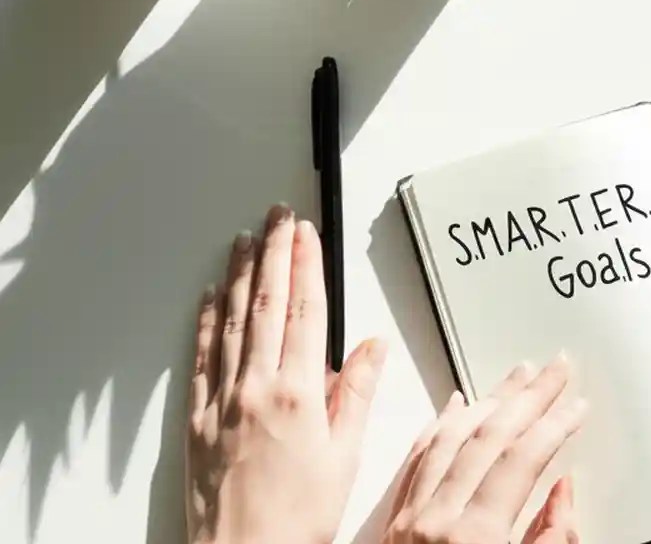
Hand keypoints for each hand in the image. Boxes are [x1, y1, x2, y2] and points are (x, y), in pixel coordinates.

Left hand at [186, 205, 387, 543]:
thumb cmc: (297, 518)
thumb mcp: (346, 456)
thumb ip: (356, 394)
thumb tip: (370, 348)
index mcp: (300, 394)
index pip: (306, 312)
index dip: (307, 266)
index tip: (307, 234)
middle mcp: (257, 388)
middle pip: (268, 304)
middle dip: (274, 253)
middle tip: (277, 217)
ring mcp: (223, 400)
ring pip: (233, 321)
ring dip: (241, 275)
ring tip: (246, 240)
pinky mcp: (199, 419)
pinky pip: (202, 356)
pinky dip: (207, 320)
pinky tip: (211, 296)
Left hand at [384, 357, 586, 543]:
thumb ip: (550, 540)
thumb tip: (562, 492)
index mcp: (473, 538)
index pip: (521, 461)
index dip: (555, 426)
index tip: (576, 406)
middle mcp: (435, 520)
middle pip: (488, 437)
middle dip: (529, 397)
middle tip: (555, 370)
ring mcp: (409, 518)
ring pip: (449, 438)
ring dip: (488, 400)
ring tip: (516, 378)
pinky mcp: (393, 523)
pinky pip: (417, 458)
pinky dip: (441, 425)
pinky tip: (457, 404)